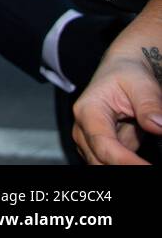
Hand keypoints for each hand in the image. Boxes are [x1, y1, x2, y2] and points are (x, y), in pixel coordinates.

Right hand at [72, 0, 161, 164]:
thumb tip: (157, 125)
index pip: (103, 144)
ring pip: (104, 164)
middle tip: (150, 168)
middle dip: (124, 167)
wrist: (124, 70)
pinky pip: (112, 163)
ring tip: (147, 163)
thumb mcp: (140, 83)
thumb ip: (148, 104)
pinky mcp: (104, 146)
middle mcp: (83, 129)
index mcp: (88, 111)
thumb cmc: (127, 73)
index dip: (125, 161)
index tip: (146, 168)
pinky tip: (142, 162)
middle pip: (99, 160)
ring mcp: (91, 140)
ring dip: (125, 166)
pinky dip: (127, 164)